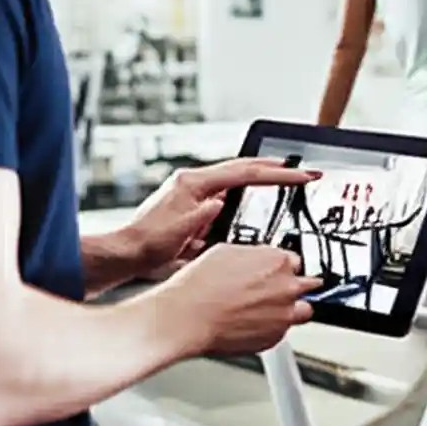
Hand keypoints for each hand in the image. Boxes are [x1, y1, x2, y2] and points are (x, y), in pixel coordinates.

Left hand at [124, 158, 322, 280]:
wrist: (126, 255)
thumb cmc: (147, 244)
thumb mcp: (177, 232)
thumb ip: (201, 216)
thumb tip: (220, 203)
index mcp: (193, 183)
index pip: (243, 173)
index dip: (274, 175)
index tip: (299, 175)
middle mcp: (194, 183)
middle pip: (242, 170)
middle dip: (273, 170)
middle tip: (300, 170)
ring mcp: (195, 194)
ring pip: (236, 182)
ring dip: (261, 181)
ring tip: (285, 182)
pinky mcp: (195, 208)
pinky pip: (228, 198)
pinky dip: (246, 198)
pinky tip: (255, 205)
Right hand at [163, 243, 321, 355]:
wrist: (186, 317)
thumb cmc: (199, 286)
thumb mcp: (227, 252)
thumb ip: (254, 256)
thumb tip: (257, 259)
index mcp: (278, 261)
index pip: (295, 260)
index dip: (282, 267)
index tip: (277, 272)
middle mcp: (287, 287)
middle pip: (306, 285)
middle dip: (292, 287)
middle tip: (274, 291)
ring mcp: (283, 314)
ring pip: (302, 311)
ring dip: (290, 309)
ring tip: (270, 310)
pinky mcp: (274, 337)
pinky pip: (282, 331)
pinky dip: (272, 328)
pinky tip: (253, 324)